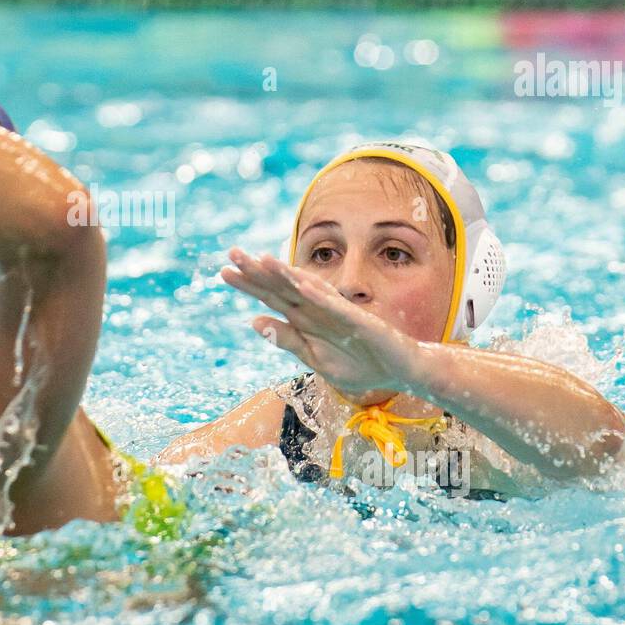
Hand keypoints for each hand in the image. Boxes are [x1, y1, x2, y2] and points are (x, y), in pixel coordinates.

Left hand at [220, 246, 421, 399]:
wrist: (400, 372)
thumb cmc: (359, 364)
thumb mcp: (314, 357)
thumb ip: (286, 338)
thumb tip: (253, 321)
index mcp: (306, 319)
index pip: (272, 297)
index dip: (249, 284)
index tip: (224, 271)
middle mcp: (319, 310)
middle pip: (283, 287)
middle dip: (258, 271)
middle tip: (232, 252)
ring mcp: (338, 313)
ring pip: (306, 290)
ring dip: (284, 275)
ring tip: (261, 259)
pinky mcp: (358, 321)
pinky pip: (334, 307)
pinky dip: (318, 295)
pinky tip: (300, 283)